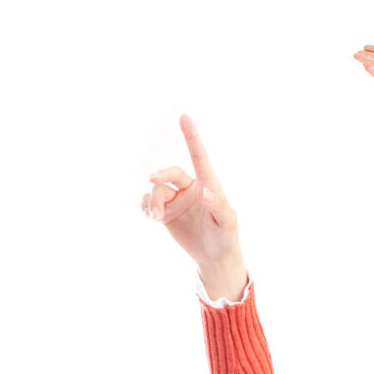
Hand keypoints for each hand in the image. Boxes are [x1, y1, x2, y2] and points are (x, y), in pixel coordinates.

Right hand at [141, 116, 244, 297]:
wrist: (214, 257)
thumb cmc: (227, 237)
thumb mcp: (228, 223)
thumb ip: (219, 206)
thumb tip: (206, 191)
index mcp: (208, 184)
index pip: (199, 156)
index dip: (192, 137)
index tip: (185, 117)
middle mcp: (190, 188)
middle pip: (171, 174)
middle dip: (161, 176)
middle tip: (152, 180)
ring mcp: (177, 199)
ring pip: (158, 191)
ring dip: (152, 201)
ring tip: (153, 217)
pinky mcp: (166, 212)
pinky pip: (149, 202)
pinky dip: (146, 206)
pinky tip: (149, 216)